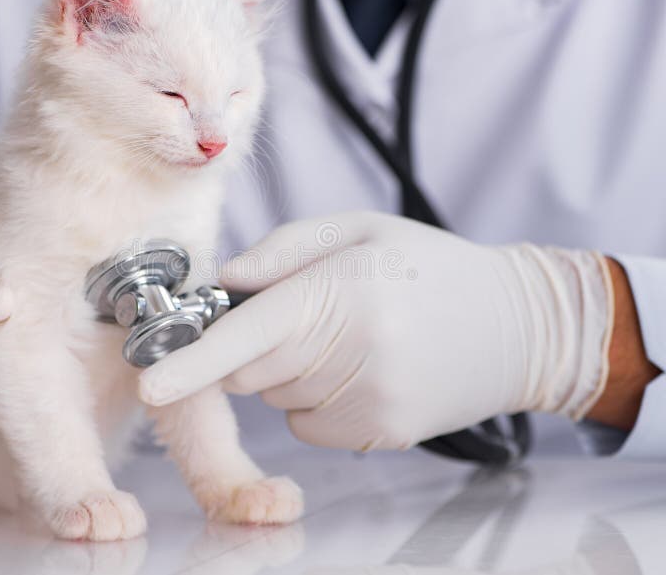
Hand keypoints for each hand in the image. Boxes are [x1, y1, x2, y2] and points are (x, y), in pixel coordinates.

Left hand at [138, 212, 611, 450]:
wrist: (516, 327)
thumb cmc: (431, 268)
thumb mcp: (361, 229)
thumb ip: (285, 249)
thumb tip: (226, 281)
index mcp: (346, 294)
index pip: (251, 334)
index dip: (193, 362)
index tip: (149, 384)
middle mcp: (355, 357)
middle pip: (250, 371)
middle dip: (252, 346)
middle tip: (301, 311)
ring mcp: (369, 406)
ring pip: (275, 398)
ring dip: (288, 369)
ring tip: (349, 336)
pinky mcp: (379, 435)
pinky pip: (306, 423)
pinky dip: (314, 397)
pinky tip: (360, 368)